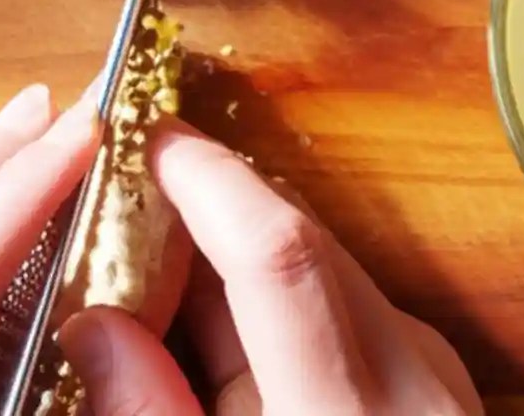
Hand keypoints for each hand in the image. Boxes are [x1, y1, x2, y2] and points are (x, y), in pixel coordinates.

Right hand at [58, 122, 483, 415]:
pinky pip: (343, 296)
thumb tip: (92, 325)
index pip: (281, 257)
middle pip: (304, 242)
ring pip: (322, 262)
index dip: (212, 181)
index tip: (148, 135)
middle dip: (210, 202)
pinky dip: (276, 285)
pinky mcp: (431, 365)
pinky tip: (222, 313)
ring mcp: (430, 364)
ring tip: (157, 252)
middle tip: (127, 187)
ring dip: (238, 245)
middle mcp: (405, 373)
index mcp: (343, 415)